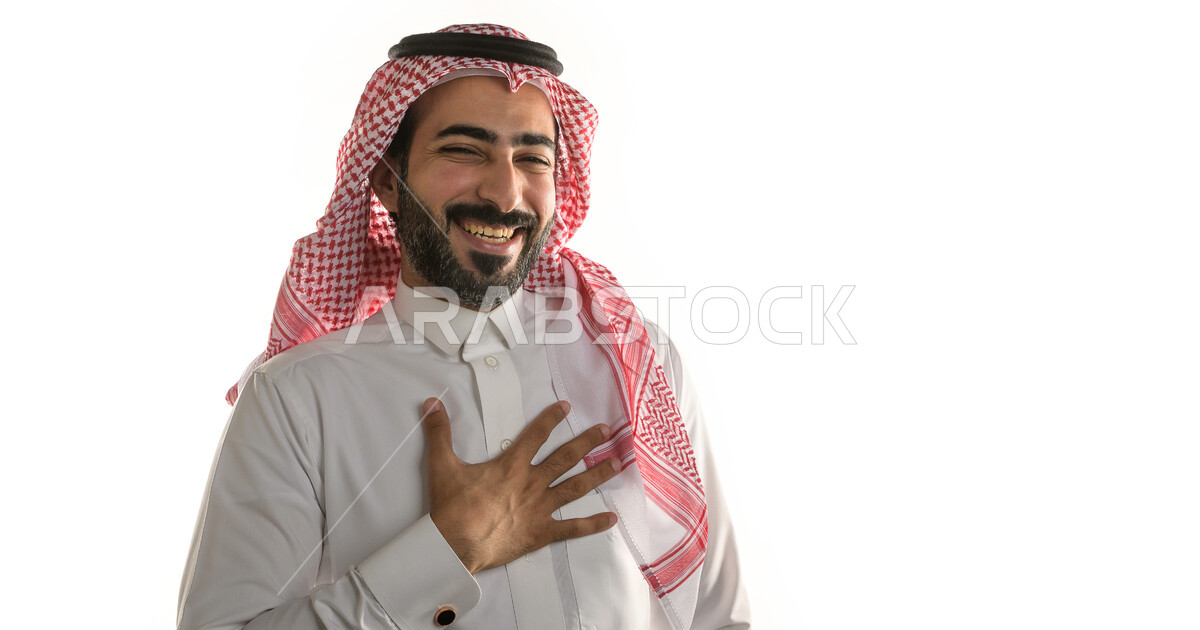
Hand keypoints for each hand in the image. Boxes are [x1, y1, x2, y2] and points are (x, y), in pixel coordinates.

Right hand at [420, 398, 621, 573]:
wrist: (454, 545)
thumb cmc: (450, 507)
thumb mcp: (441, 465)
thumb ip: (439, 432)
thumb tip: (431, 403)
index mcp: (511, 465)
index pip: (536, 434)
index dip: (551, 418)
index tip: (566, 407)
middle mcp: (531, 483)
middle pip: (565, 457)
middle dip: (587, 442)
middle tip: (606, 430)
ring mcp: (540, 508)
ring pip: (575, 487)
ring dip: (598, 474)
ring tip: (617, 463)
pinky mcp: (542, 533)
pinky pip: (572, 529)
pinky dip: (593, 524)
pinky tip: (611, 519)